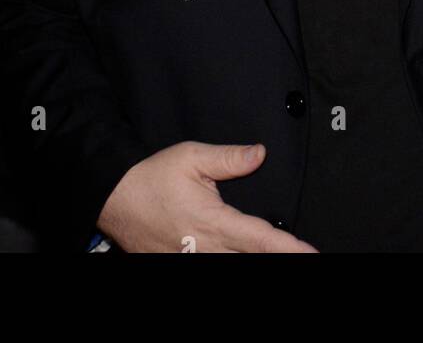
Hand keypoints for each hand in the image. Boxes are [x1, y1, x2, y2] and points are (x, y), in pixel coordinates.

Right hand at [98, 141, 317, 252]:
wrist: (112, 198)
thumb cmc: (151, 176)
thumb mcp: (191, 157)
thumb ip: (229, 158)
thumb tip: (260, 153)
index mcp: (213, 221)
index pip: (260, 238)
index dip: (288, 248)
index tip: (310, 254)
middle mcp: (204, 248)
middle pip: (250, 261)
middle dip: (277, 260)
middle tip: (303, 258)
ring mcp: (189, 261)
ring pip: (230, 268)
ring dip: (254, 264)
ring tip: (281, 259)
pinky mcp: (176, 265)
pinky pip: (208, 268)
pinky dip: (228, 265)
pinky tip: (242, 259)